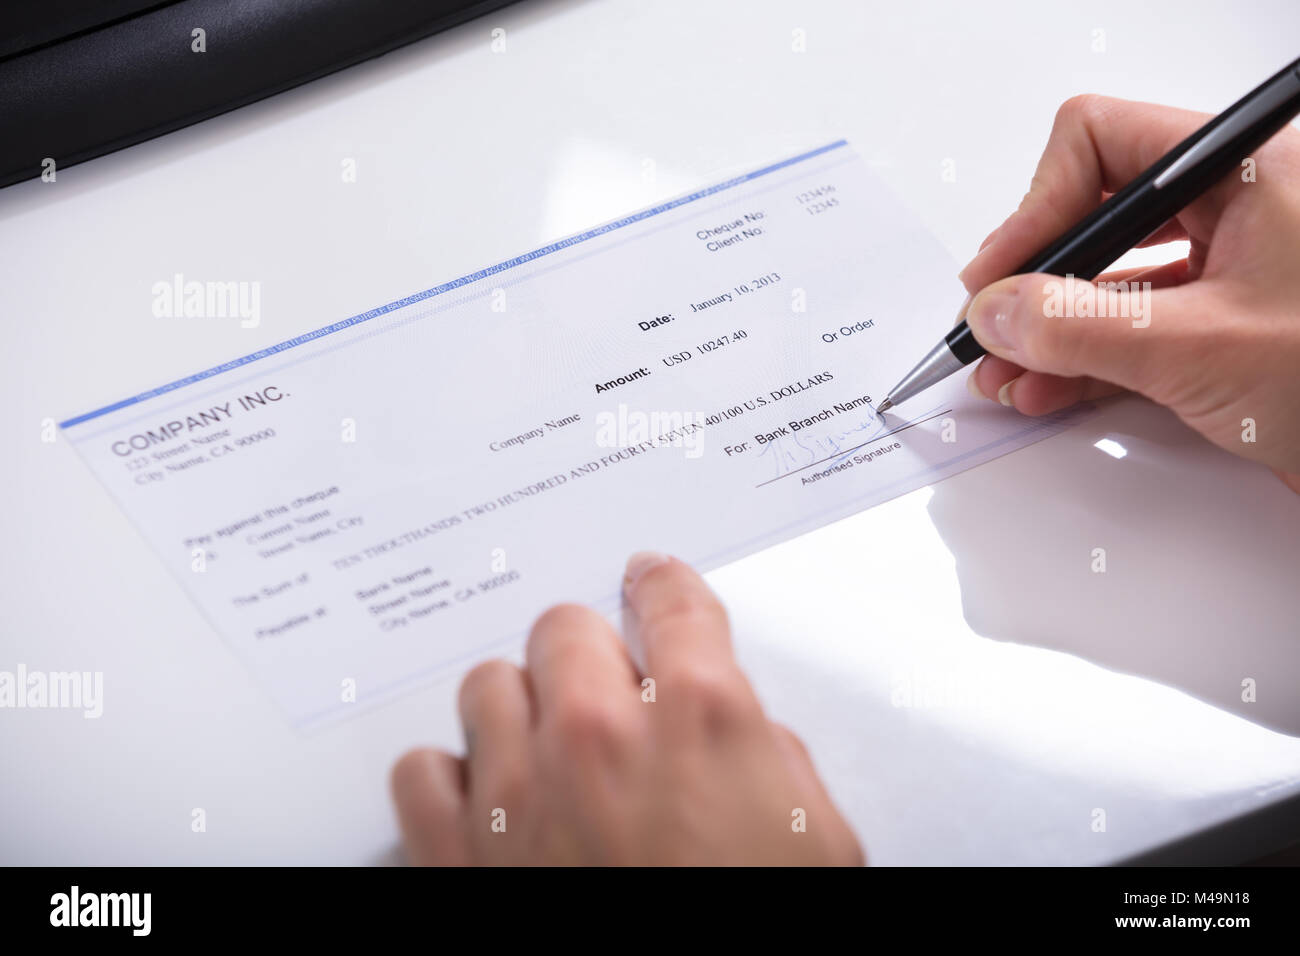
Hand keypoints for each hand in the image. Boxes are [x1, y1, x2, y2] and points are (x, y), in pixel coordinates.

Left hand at [391, 552, 862, 864]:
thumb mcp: (816, 839)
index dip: (661, 586)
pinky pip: (421, 771)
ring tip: (543, 745)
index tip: (649, 583)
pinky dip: (447, 779)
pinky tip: (481, 798)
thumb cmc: (751, 923)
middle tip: (603, 683)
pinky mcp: (458, 850)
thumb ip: (771, 757)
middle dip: (587, 651)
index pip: (671, 599)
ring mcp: (520, 787)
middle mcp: (600, 733)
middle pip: (564, 628)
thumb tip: (740, 733)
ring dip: (517, 709)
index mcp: (701, 715)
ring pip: (487, 685)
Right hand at [959, 94, 1299, 492]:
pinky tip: (1049, 387)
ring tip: (1007, 372)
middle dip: (1033, 277)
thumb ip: (1085, 326)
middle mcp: (1237, 205)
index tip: (999, 276)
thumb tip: (1001, 310)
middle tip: (991, 324)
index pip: (1101, 144)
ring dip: (1049, 326)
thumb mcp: (1205, 347)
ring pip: (1110, 274)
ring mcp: (1231, 266)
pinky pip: (1134, 322)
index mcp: (1247, 170)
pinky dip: (1085, 355)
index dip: (1037, 208)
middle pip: (1096, 212)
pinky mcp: (1226, 321)